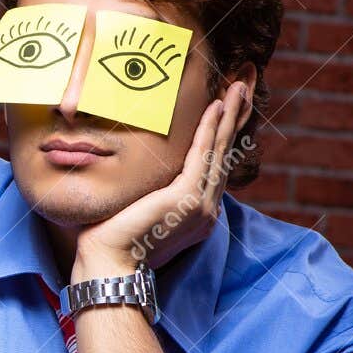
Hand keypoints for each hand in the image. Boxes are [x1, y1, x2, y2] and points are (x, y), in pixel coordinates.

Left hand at [72, 83, 247, 281]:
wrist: (108, 266)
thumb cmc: (111, 242)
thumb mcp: (136, 212)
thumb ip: (148, 194)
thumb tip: (137, 177)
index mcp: (195, 215)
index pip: (213, 168)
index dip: (222, 137)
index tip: (227, 111)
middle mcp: (205, 211)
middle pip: (223, 155)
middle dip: (234, 119)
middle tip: (244, 87)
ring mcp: (200, 206)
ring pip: (219, 151)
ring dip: (229, 116)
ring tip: (238, 87)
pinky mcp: (188, 199)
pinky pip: (203, 155)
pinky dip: (209, 128)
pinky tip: (215, 106)